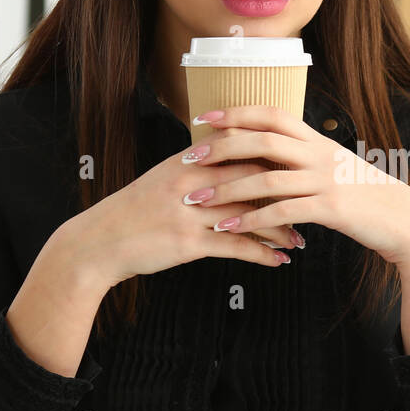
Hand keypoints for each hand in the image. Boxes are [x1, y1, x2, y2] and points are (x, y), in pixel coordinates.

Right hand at [67, 151, 297, 289]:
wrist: (100, 242)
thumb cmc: (137, 212)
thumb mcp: (164, 179)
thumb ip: (198, 168)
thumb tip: (235, 163)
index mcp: (187, 161)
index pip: (241, 149)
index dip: (274, 159)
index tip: (300, 170)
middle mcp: (191, 181)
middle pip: (252, 179)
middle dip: (286, 193)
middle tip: (309, 205)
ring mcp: (189, 212)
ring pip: (249, 215)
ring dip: (280, 230)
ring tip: (300, 241)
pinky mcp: (187, 242)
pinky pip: (236, 247)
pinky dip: (262, 254)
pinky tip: (279, 261)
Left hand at [182, 105, 409, 265]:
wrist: (405, 220)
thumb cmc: (366, 196)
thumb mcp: (335, 167)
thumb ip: (304, 157)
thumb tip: (270, 152)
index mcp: (318, 140)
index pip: (271, 114)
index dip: (235, 113)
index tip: (203, 118)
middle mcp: (319, 154)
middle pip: (263, 140)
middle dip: (221, 148)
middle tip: (189, 158)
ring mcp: (325, 181)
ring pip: (267, 178)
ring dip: (227, 190)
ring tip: (198, 200)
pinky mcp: (330, 209)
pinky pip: (282, 212)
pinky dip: (251, 220)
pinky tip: (230, 228)